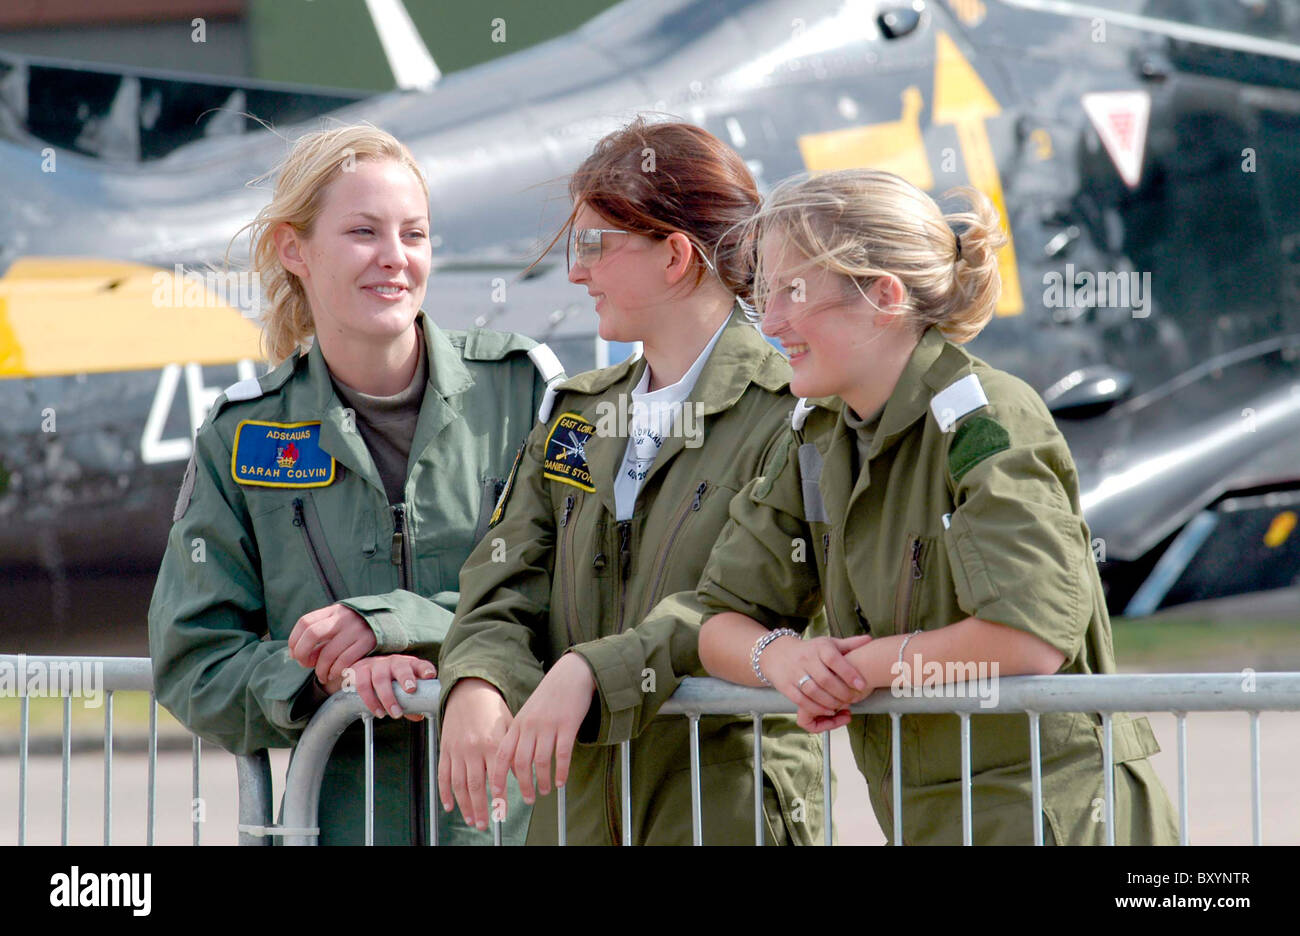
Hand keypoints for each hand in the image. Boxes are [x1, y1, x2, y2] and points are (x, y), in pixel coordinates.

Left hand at [288, 604, 377, 684]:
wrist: (390, 620)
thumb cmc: (356, 626)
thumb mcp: (340, 622)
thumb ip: (321, 633)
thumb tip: (296, 654)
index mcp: (333, 610)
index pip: (305, 622)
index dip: (294, 640)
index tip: (294, 654)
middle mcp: (342, 618)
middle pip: (312, 634)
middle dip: (303, 653)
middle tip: (305, 664)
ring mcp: (355, 629)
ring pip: (328, 653)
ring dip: (320, 670)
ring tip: (322, 676)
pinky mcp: (367, 642)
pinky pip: (344, 661)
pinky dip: (336, 671)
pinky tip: (334, 674)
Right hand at [325, 654, 434, 720]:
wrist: (366, 667)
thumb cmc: (391, 679)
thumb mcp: (404, 687)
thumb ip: (412, 701)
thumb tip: (418, 715)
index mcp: (409, 665)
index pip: (420, 665)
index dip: (425, 669)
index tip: (430, 676)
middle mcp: (393, 662)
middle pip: (400, 668)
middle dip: (406, 678)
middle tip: (411, 690)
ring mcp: (376, 665)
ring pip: (380, 678)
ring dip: (387, 697)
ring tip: (393, 714)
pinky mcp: (360, 671)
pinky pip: (362, 685)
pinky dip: (369, 699)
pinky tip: (376, 711)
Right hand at [438, 678, 512, 830]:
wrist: (468, 692)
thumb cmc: (492, 710)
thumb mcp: (509, 727)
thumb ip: (512, 751)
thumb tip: (520, 775)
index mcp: (491, 743)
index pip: (495, 776)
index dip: (498, 796)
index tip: (502, 810)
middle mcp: (473, 749)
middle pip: (475, 786)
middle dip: (480, 808)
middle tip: (484, 825)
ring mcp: (457, 751)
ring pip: (458, 784)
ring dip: (464, 805)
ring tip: (471, 820)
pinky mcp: (445, 750)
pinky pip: (443, 775)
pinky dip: (444, 793)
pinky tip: (450, 806)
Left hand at [491, 653, 593, 811]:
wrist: (570, 674)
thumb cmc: (549, 696)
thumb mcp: (528, 713)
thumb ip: (520, 735)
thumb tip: (515, 765)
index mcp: (518, 724)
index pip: (502, 755)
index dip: (498, 776)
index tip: (497, 794)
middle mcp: (530, 726)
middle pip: (520, 763)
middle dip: (523, 786)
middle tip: (529, 799)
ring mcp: (548, 726)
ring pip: (540, 762)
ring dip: (542, 781)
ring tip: (545, 791)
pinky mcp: (567, 725)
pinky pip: (562, 755)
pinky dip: (561, 772)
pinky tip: (562, 781)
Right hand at [760, 633, 873, 731]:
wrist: (776, 653)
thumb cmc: (809, 650)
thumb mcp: (827, 643)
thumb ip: (848, 644)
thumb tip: (869, 639)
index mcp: (819, 647)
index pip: (834, 659)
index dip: (848, 673)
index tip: (862, 685)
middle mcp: (805, 659)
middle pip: (825, 679)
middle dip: (842, 692)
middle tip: (853, 699)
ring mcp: (794, 673)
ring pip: (813, 691)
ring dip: (830, 702)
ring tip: (842, 706)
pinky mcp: (786, 686)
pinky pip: (801, 700)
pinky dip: (816, 708)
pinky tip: (828, 711)